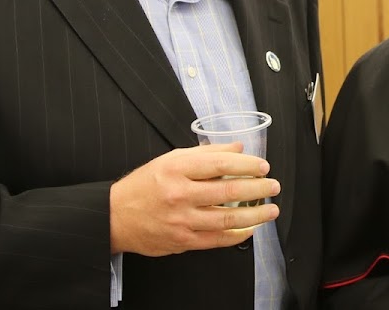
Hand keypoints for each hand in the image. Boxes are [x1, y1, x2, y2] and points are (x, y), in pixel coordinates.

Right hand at [109, 142, 280, 255]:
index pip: (220, 164)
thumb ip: (205, 154)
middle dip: (257, 188)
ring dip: (254, 214)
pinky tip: (250, 228)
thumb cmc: (144, 186)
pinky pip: (216, 239)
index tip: (263, 166)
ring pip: (226, 218)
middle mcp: (179, 194)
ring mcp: (181, 219)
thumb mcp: (170, 160)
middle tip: (273, 186)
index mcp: (176, 169)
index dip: (246, 164)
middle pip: (228, 190)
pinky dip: (236, 234)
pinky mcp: (182, 240)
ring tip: (271, 210)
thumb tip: (237, 148)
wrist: (116, 216)